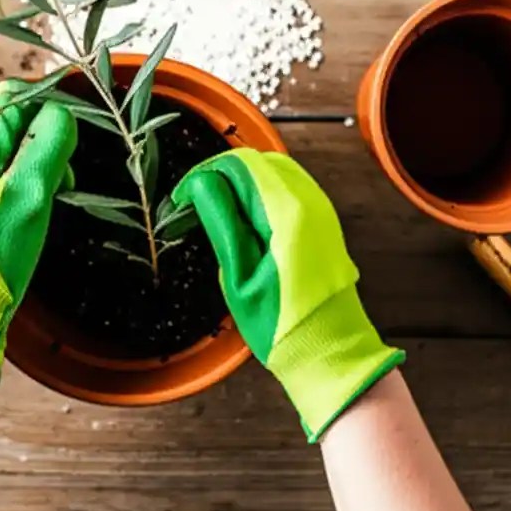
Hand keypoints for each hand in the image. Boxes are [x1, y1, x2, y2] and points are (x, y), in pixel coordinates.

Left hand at [0, 83, 76, 386]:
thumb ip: (46, 148)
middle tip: (67, 171)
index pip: (5, 96)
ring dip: (42, 164)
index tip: (76, 126)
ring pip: (12, 153)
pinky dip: (31, 186)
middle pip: (10, 122)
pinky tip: (41, 211)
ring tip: (57, 193)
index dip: (45, 100)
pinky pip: (6, 181)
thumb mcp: (27, 199)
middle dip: (47, 137)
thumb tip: (62, 112)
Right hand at [172, 149, 403, 440]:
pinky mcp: (324, 221)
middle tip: (194, 204)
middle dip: (221, 174)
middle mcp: (310, 201)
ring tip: (215, 212)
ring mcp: (321, 209)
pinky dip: (261, 192)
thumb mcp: (237, 276)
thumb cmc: (279, 323)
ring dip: (240, 182)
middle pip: (257, 161)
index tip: (181, 200)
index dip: (203, 174)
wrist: (329, 349)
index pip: (239, 164)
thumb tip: (200, 182)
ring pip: (274, 171)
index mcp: (287, 212)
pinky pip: (289, 188)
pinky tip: (243, 219)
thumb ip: (221, 221)